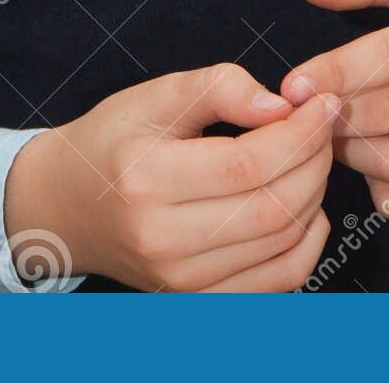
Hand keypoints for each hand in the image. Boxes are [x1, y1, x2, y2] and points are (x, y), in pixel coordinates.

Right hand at [4, 63, 338, 290]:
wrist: (65, 205)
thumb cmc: (113, 140)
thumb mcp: (156, 94)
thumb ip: (220, 87)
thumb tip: (283, 105)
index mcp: (147, 179)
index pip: (249, 165)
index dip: (300, 133)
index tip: (323, 103)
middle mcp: (163, 240)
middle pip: (273, 208)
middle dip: (316, 161)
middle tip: (323, 124)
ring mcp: (181, 281)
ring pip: (283, 247)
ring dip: (315, 196)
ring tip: (311, 156)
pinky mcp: (198, 300)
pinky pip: (278, 281)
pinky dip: (307, 243)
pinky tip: (305, 205)